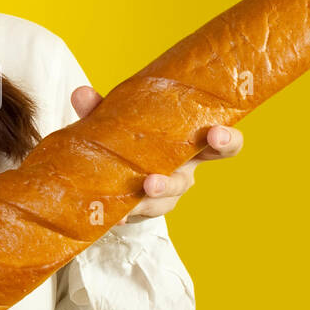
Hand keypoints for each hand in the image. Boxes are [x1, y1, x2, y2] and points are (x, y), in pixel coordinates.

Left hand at [69, 85, 243, 221]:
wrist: (118, 169)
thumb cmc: (134, 138)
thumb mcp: (120, 119)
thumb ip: (102, 108)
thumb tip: (81, 94)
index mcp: (189, 144)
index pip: (223, 144)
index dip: (228, 140)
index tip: (216, 133)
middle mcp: (183, 172)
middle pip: (185, 182)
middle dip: (170, 183)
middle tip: (153, 181)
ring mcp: (165, 195)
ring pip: (161, 203)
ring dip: (143, 202)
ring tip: (126, 204)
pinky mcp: (144, 211)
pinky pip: (137, 215)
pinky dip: (123, 213)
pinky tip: (113, 215)